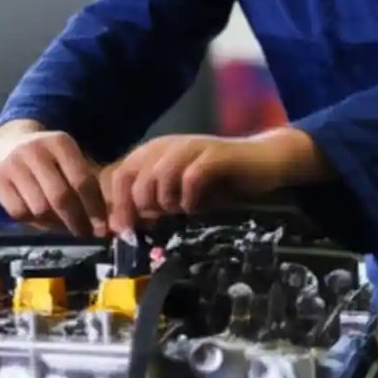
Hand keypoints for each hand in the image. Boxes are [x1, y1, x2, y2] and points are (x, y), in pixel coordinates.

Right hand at [0, 125, 108, 237]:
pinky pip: (19, 212)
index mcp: (60, 142)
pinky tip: (41, 219)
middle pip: (60, 197)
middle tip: (85, 234)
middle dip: (76, 221)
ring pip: (39, 209)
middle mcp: (35, 150)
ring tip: (63, 226)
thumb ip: (85, 182)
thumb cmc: (47, 155)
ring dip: (55, 224)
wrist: (6, 141)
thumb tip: (103, 222)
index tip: (101, 228)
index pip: (82, 181)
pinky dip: (33, 222)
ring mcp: (13, 164)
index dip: (94, 208)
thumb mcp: (67, 157)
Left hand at [107, 128, 329, 233]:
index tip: (123, 231)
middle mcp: (166, 146)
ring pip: (159, 176)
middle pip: (133, 177)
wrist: (260, 162)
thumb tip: (125, 226)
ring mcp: (190, 147)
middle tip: (157, 221)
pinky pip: (190, 178)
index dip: (117, 205)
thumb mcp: (177, 194)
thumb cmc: (216, 182)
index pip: (119, 175)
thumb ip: (152, 204)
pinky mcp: (214, 155)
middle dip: (139, 207)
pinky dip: (189, 198)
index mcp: (153, 152)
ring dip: (165, 201)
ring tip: (179, 210)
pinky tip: (196, 207)